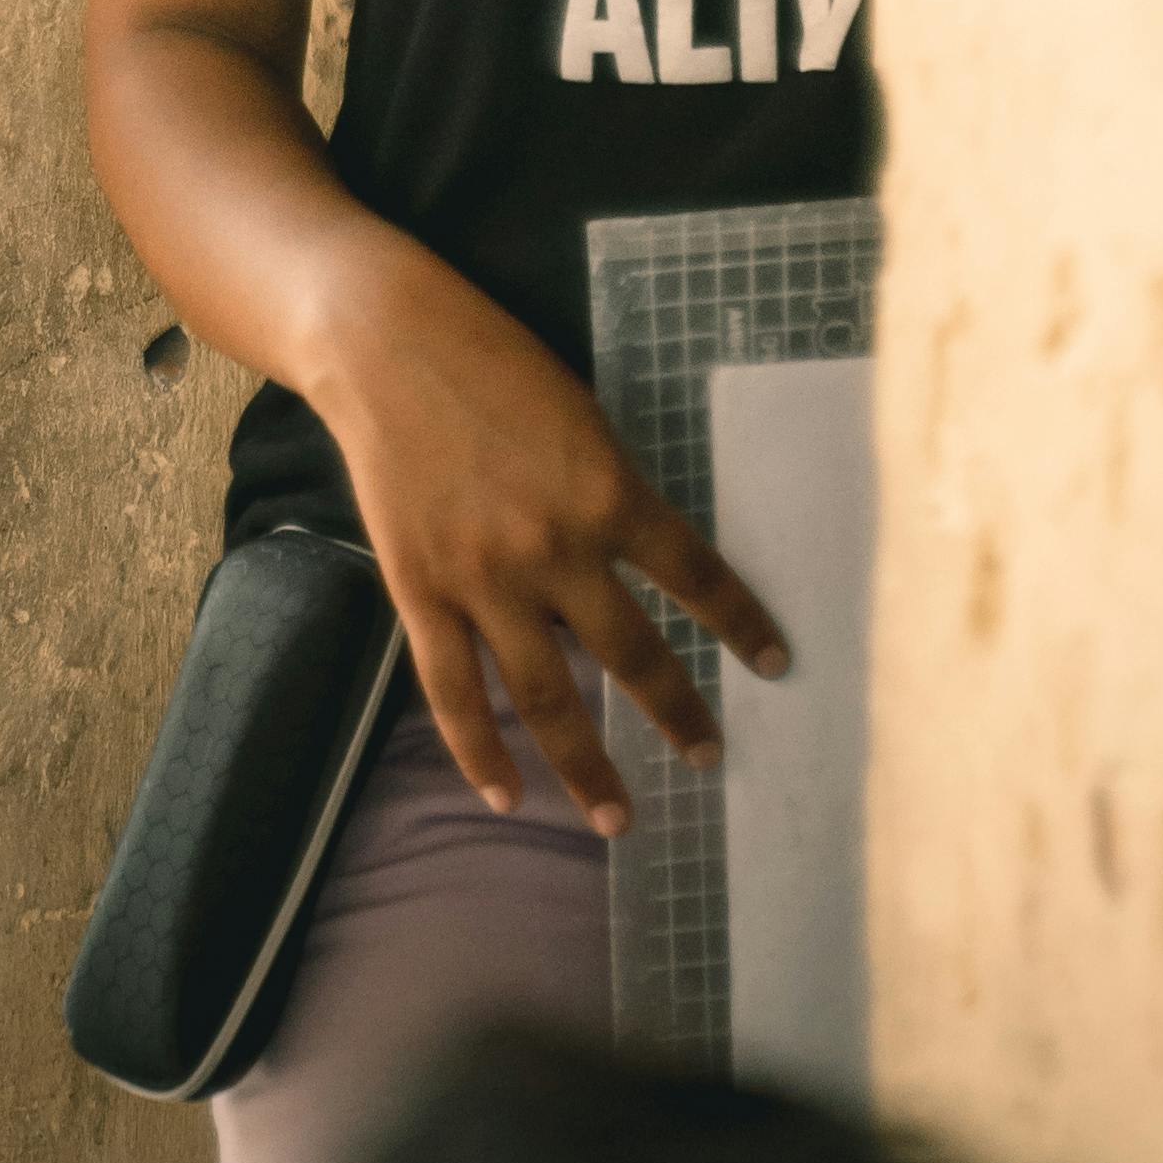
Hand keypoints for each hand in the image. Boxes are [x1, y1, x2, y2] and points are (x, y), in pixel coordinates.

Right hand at [306, 239, 786, 834]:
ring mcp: (483, 580)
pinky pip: (453, 692)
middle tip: (708, 756)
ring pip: (545, 697)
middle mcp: (554, 548)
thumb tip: (633, 566)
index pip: (693, 574)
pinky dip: (478, 752)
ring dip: (585, 766)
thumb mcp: (581, 416)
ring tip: (616, 818)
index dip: (739, 622)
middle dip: (676, 712)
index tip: (774, 663)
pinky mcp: (420, 593)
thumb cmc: (494, 361)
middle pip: (629, 654)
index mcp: (607, 492)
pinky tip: (505, 795)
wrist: (388, 344)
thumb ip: (608, 494)